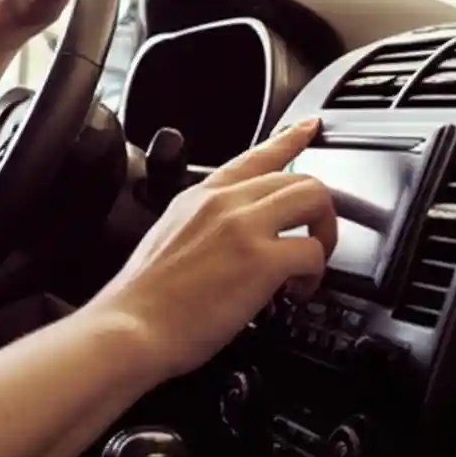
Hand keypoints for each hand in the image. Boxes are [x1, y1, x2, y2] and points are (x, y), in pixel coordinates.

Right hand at [85, 119, 336, 379]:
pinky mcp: (262, 262)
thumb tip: (231, 243)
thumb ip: (202, 227)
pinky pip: (313, 252)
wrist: (130, 328)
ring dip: (325, 234)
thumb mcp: (166, 239)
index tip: (310, 128)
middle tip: (314, 242)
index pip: (254, 156)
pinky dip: (315, 275)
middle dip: (319, 212)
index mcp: (200, 196)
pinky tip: (296, 293)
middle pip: (299, 178)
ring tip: (309, 267)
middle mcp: (224, 203)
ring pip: (315, 200)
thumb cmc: (142, 299)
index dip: (290, 139)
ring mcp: (244, 228)